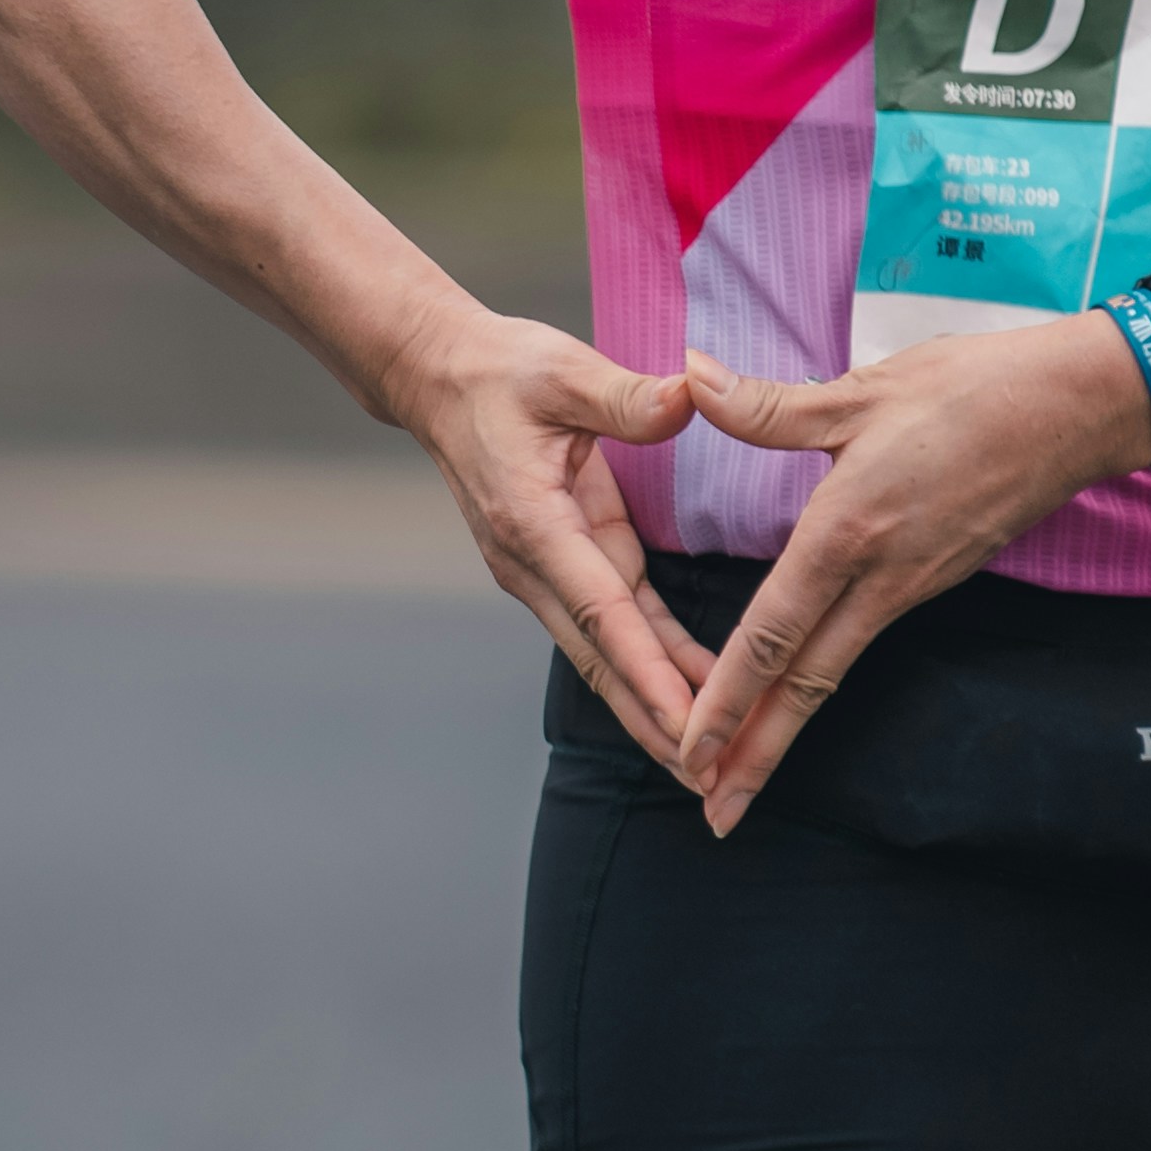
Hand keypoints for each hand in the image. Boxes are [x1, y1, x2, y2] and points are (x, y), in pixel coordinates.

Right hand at [383, 307, 710, 775]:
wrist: (441, 380)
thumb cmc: (501, 372)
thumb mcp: (563, 371)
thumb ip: (626, 395)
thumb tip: (684, 398)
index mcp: (534, 525)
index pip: (601, 612)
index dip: (647, 673)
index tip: (687, 725)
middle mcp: (532, 566)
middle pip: (603, 661)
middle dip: (655, 724)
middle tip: (709, 780)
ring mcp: (542, 573)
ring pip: (607, 657)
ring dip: (655, 709)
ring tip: (709, 762)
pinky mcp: (560, 567)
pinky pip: (613, 628)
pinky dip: (651, 666)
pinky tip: (693, 696)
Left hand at [667, 314, 1145, 832]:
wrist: (1078, 410)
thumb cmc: (973, 390)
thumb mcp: (862, 392)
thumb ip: (769, 405)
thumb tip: (690, 376)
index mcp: (847, 531)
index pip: (773, 631)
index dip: (727, 696)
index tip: (689, 747)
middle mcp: (880, 577)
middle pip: (806, 685)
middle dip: (755, 754)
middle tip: (714, 816)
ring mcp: (912, 586)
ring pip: (834, 673)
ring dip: (786, 728)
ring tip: (743, 774)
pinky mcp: (934, 579)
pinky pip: (862, 642)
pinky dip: (820, 680)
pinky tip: (797, 692)